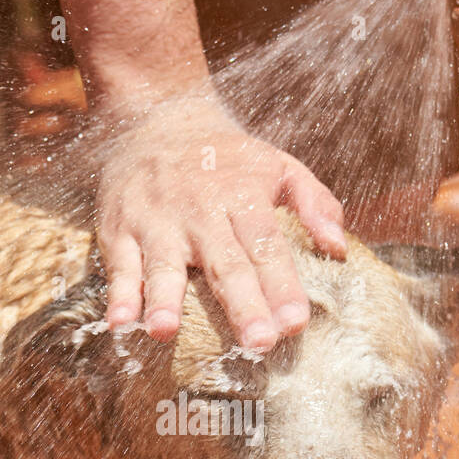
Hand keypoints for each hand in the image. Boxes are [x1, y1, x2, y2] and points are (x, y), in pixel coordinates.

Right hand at [95, 95, 345, 349]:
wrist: (158, 117)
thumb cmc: (228, 157)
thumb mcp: (280, 165)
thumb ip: (315, 204)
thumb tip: (338, 251)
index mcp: (243, 196)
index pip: (266, 245)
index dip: (281, 285)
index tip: (295, 323)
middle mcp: (200, 211)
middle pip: (225, 263)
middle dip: (242, 304)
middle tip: (258, 342)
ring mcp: (157, 221)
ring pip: (164, 265)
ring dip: (164, 299)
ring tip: (165, 333)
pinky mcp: (120, 229)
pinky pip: (120, 265)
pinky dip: (119, 294)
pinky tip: (120, 323)